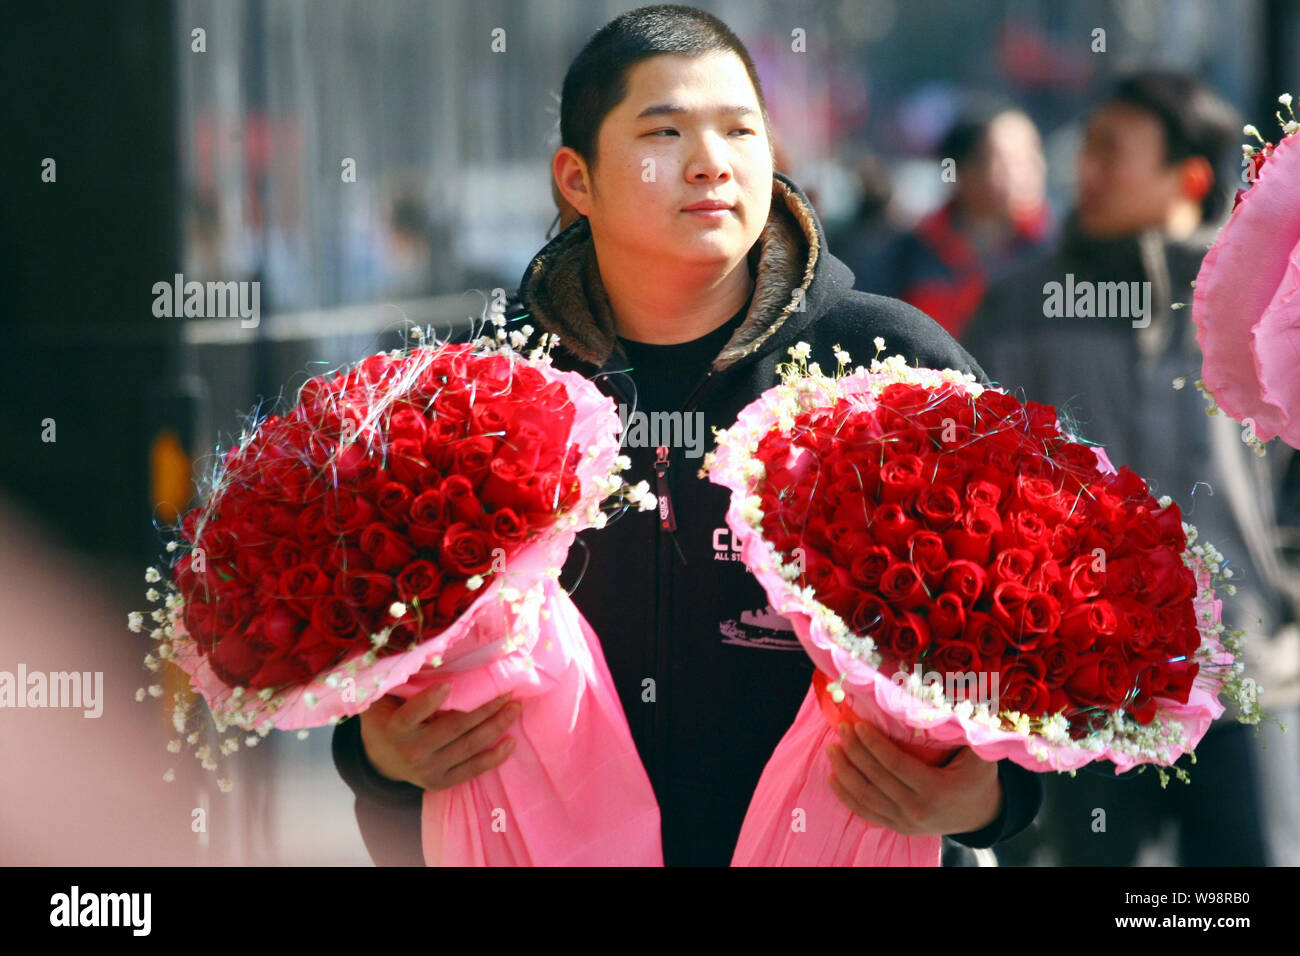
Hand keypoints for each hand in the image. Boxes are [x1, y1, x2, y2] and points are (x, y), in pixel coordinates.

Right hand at [359, 683, 519, 790]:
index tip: (449, 684)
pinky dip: (494, 758)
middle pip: (453, 728)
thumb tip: (423, 655)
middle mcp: (411, 751)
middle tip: (507, 691)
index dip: (429, 701)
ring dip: (496, 726)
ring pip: (468, 746)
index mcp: (395, 728)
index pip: (411, 714)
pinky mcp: (441, 782)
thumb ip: (399, 684)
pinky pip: (472, 770)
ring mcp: (427, 770)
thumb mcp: (384, 701)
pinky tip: (511, 742)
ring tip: (514, 708)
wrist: (381, 759)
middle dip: (484, 709)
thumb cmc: (388, 718)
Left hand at [826, 719, 1001, 835]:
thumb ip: (974, 736)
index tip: (858, 725)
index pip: (896, 765)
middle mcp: (917, 810)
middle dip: (855, 752)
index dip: (874, 745)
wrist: (980, 815)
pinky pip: (866, 813)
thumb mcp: (983, 758)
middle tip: (842, 728)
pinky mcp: (897, 827)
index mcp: (936, 790)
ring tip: (832, 749)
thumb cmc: (978, 778)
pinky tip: (832, 778)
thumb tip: (966, 705)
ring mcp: (904, 822)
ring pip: (866, 797)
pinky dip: (846, 796)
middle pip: (877, 779)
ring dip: (845, 773)